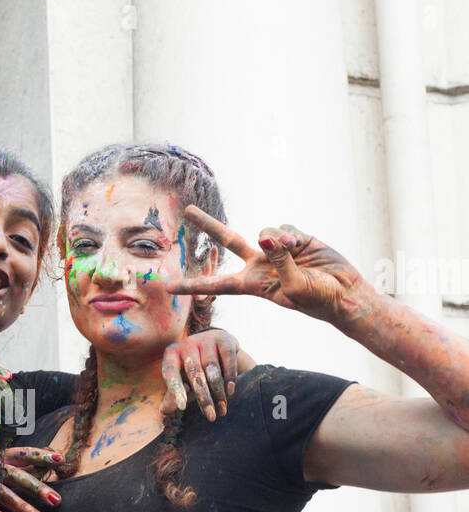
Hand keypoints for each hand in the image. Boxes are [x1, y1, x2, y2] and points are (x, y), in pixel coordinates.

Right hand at [0, 447, 63, 511]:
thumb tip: (59, 459)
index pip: (24, 454)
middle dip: (38, 488)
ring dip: (23, 507)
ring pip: (6, 495)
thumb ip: (26, 462)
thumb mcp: (4, 461)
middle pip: (19, 477)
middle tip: (57, 501)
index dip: (41, 456)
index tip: (60, 459)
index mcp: (2, 456)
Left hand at [161, 327, 241, 421]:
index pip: (170, 373)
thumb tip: (164, 411)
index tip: (182, 407)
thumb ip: (172, 395)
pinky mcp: (224, 340)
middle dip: (204, 397)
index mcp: (171, 354)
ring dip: (218, 392)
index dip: (175, 390)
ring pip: (212, 369)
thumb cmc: (194, 368)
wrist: (215, 344)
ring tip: (222, 410)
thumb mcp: (182, 381)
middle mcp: (187, 344)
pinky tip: (230, 392)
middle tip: (211, 417)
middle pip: (194, 373)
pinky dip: (230, 377)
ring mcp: (206, 340)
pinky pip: (228, 359)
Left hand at [163, 206, 365, 324]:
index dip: (192, 285)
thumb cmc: (316, 300)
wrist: (343, 293)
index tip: (168, 286)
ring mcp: (276, 250)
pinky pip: (284, 229)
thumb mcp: (293, 288)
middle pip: (227, 240)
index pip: (216, 284)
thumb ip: (277, 261)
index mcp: (252, 285)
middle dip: (209, 224)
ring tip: (292, 252)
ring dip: (276, 239)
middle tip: (188, 210)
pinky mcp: (295, 238)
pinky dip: (290, 236)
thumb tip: (266, 236)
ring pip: (263, 231)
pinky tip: (301, 246)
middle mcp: (259, 264)